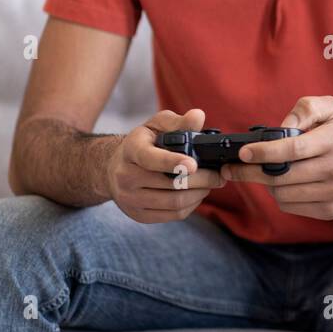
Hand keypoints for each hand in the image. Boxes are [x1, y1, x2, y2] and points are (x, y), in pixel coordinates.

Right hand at [105, 109, 225, 223]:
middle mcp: (125, 176)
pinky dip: (191, 205)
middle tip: (218, 175)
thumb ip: (179, 122)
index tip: (194, 164)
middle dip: (201, 180)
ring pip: (174, 202)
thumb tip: (198, 116)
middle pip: (170, 184)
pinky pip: (173, 215)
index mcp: (131, 149)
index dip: (173, 162)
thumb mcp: (157, 125)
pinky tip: (197, 194)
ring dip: (200, 194)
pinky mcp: (138, 215)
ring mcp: (130, 199)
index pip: (150, 158)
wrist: (114, 167)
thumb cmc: (144, 142)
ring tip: (210, 183)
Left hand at [220, 96, 332, 220]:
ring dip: (267, 184)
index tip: (244, 153)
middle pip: (282, 175)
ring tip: (265, 173)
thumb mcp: (332, 110)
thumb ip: (306, 108)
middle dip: (252, 172)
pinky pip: (292, 207)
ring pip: (283, 194)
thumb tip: (281, 127)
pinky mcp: (331, 211)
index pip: (293, 149)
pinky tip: (282, 186)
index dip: (264, 152)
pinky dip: (280, 196)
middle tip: (233, 168)